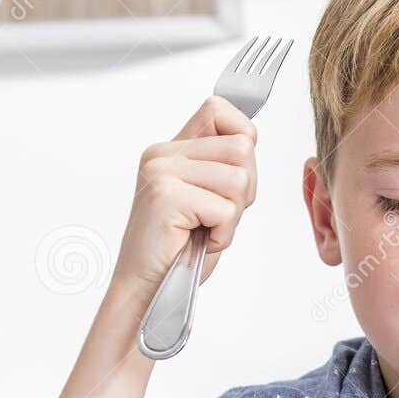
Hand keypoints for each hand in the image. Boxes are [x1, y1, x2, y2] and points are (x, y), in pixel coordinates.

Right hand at [112, 96, 257, 298]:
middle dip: (245, 189)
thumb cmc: (178, 249)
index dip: (242, 139)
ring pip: (239, 178)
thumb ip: (223, 164)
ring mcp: (162, 172)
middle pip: (242, 147)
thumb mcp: (208, 197)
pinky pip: (226, 208)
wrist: (149, 287)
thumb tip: (250, 138)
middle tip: (218, 214)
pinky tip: (200, 239)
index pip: (219, 109)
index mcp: (173, 149)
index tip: (234, 176)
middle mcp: (164, 154)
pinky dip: (224, 233)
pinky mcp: (166, 196)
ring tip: (206, 228)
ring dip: (233, 214)